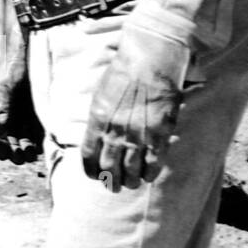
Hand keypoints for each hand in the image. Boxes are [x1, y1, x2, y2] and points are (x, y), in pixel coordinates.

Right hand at [0, 43, 42, 163]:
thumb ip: (1, 107)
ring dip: (25, 149)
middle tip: (20, 157)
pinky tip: (41, 147)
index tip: (4, 155)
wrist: (32, 55)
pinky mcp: (37, 117)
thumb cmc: (14, 68)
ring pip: (22, 139)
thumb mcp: (5, 86)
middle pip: (8, 139)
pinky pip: (36, 134)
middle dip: (13, 150)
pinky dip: (38, 143)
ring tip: (30, 154)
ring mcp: (23, 116)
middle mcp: (7, 115)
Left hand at [81, 24, 188, 190]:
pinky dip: (149, 174)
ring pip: (130, 171)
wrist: (150, 60)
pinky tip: (147, 177)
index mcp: (97, 119)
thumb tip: (98, 138)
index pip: (88, 156)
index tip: (94, 177)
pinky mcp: (159, 135)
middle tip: (112, 187)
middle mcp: (115, 131)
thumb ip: (99, 118)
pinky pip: (153, 164)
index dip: (90, 171)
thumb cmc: (123, 72)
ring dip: (129, 181)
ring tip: (129, 184)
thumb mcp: (101, 94)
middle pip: (108, 168)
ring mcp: (137, 135)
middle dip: (109, 181)